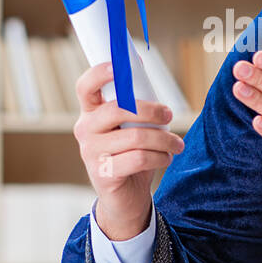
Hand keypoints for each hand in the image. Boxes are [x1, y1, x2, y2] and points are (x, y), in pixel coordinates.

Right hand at [73, 61, 185, 239]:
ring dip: (164, 139)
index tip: (118, 66)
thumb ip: (132, 101)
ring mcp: (91, 153)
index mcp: (90, 113)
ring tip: (176, 143)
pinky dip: (160, 157)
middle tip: (169, 114)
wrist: (125, 199)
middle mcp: (85, 130)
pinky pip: (139, 158)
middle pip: (117, 109)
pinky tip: (166, 158)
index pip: (85, 87)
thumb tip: (137, 63)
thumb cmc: (130, 155)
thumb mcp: (130, 126)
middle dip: (150, 110)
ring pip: (135, 137)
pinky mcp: (103, 174)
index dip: (98, 74)